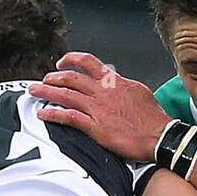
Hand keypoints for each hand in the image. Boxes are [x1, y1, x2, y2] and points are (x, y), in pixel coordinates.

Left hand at [31, 52, 169, 161]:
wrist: (161, 136)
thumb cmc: (154, 118)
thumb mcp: (139, 92)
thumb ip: (122, 86)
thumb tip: (115, 83)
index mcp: (114, 81)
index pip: (88, 62)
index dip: (71, 60)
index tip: (62, 63)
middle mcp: (103, 92)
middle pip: (71, 77)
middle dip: (53, 76)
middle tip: (44, 78)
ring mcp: (98, 109)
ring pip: (65, 94)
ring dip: (47, 91)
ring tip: (35, 91)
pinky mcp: (95, 127)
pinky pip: (68, 117)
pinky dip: (53, 113)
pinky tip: (43, 113)